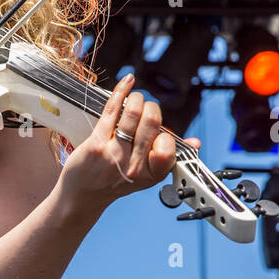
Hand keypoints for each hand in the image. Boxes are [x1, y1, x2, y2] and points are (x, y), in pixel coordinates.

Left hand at [59, 73, 200, 211]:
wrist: (83, 195)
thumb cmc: (114, 180)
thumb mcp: (146, 175)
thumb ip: (168, 157)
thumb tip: (195, 143)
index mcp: (152, 174)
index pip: (169, 144)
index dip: (163, 130)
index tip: (155, 128)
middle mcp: (134, 166)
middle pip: (152, 121)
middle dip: (150, 108)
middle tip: (143, 110)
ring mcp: (114, 154)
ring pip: (134, 112)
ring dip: (135, 99)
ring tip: (133, 100)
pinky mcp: (96, 144)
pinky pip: (113, 110)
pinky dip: (121, 91)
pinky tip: (127, 83)